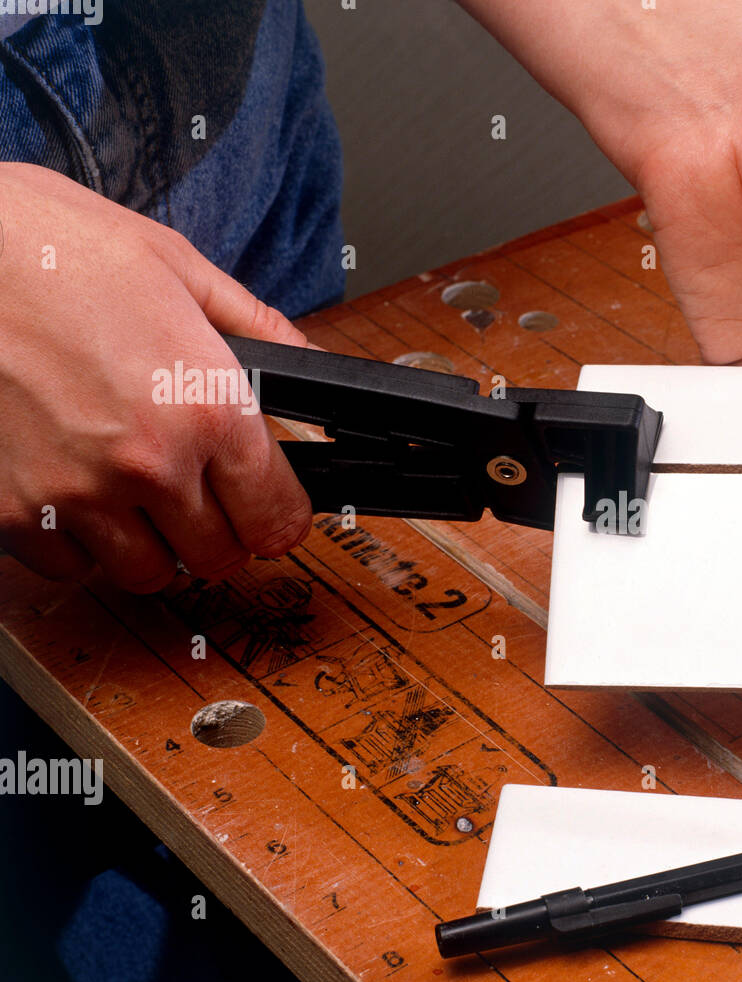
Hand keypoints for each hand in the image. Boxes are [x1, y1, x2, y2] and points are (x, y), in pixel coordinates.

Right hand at [0, 163, 313, 590]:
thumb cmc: (45, 243)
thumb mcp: (173, 265)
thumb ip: (254, 325)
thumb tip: (307, 360)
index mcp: (206, 408)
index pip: (277, 516)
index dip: (282, 517)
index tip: (273, 511)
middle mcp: (147, 464)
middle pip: (217, 557)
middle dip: (221, 532)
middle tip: (205, 497)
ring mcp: (76, 494)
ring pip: (146, 571)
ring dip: (153, 544)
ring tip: (139, 494)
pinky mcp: (11, 511)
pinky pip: (69, 566)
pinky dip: (80, 543)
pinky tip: (78, 492)